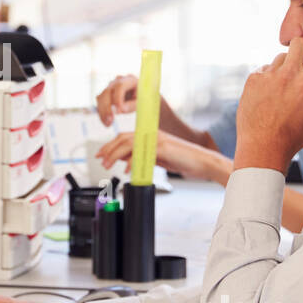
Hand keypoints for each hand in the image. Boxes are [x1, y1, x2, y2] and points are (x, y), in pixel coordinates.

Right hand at [95, 74, 138, 125]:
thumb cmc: (143, 99)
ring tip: (108, 124)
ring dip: (103, 111)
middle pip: (108, 91)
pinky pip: (100, 102)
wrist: (139, 97)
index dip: (118, 99)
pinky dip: (102, 112)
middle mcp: (118, 80)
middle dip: (107, 107)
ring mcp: (110, 86)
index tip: (119, 112)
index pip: (120, 86)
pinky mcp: (106, 94)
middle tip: (110, 120)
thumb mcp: (141, 102)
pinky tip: (106, 121)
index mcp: (130, 80)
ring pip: (101, 97)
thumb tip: (120, 110)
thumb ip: (132, 105)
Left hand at [95, 131, 230, 184]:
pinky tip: (127, 168)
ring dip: (115, 154)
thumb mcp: (158, 159)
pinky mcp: (162, 147)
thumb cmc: (183, 161)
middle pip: (123, 138)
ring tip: (108, 165)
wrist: (202, 162)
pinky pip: (141, 152)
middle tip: (100, 160)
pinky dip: (132, 160)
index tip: (100, 154)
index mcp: (150, 135)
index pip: (125, 137)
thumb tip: (125, 161)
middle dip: (108, 149)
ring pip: (128, 143)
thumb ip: (142, 157)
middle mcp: (151, 134)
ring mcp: (156, 139)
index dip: (110, 145)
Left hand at [234, 16, 302, 172]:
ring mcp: (268, 75)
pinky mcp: (252, 79)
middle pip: (299, 43)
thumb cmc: (293, 135)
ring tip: (285, 89)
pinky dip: (270, 77)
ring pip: (281, 57)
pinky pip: (264, 69)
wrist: (261, 146)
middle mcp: (288, 75)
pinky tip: (270, 95)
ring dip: (286, 66)